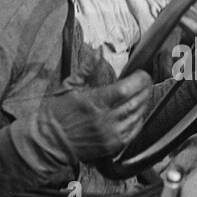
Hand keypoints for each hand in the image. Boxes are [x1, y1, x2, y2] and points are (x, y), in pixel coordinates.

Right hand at [35, 70, 153, 163]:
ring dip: (144, 103)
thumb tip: (98, 51)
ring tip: (143, 94)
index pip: (125, 89)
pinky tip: (137, 111)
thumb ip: (87, 69)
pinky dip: (139, 119)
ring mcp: (110, 135)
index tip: (141, 73)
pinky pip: (134, 131)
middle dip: (145, 89)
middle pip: (136, 102)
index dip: (139, 80)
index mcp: (94, 102)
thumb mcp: (69, 86)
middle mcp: (105, 120)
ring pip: (137, 116)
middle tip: (146, 81)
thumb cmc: (57, 113)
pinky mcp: (112, 146)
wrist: (49, 143)